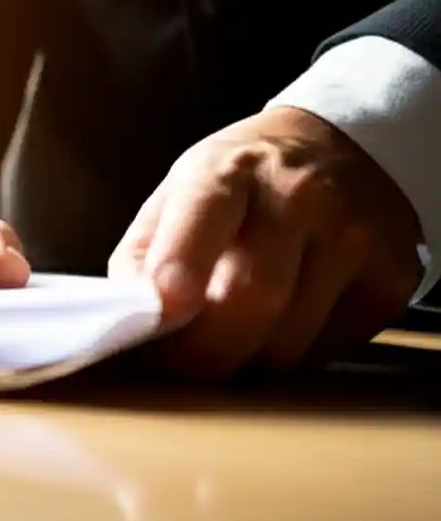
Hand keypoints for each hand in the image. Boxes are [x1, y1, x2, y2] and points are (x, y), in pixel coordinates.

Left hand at [110, 107, 421, 378]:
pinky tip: (279, 327)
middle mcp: (298, 196)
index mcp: (229, 169)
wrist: (339, 150)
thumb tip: (130, 319)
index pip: (206, 213)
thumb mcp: (180, 193)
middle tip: (174, 370)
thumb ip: (145, 253)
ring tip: (224, 344)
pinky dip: (290, 356)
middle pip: (250, 296)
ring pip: (288, 340)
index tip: (162, 310)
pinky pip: (326, 349)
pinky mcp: (389, 279)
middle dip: (201, 352)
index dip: (181, 266)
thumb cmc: (241, 185)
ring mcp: (352, 236)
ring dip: (242, 362)